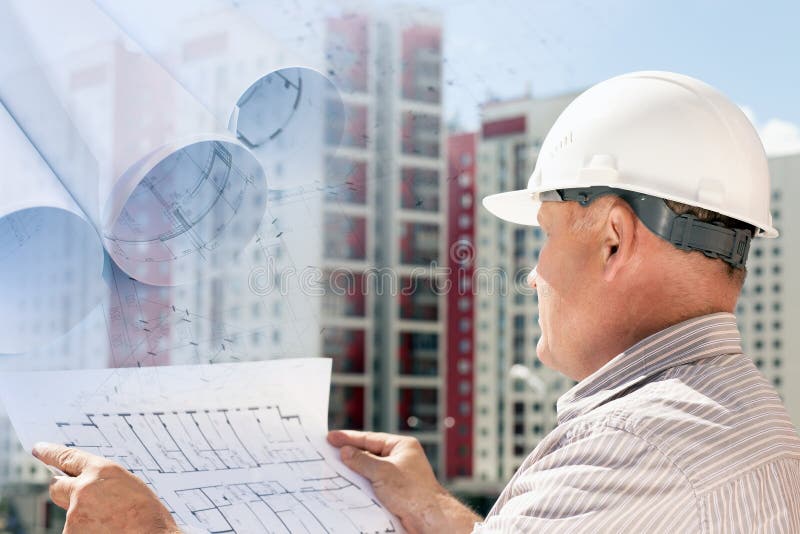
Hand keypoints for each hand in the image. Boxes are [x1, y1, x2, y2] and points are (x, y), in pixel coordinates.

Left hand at [32, 442, 179, 533]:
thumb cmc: (147, 514)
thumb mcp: (129, 485)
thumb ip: (103, 481)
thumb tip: (88, 483)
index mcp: (102, 471)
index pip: (67, 457)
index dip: (50, 453)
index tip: (39, 449)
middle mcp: (83, 489)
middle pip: (56, 487)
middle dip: (63, 490)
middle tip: (74, 496)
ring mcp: (74, 514)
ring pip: (70, 514)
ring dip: (82, 517)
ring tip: (110, 523)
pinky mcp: (70, 533)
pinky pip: (73, 530)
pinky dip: (85, 531)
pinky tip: (105, 531)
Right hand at [327, 430, 480, 533]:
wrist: (428, 518)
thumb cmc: (412, 492)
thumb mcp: (382, 472)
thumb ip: (361, 460)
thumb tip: (345, 452)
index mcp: (402, 446)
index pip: (371, 439)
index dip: (350, 438)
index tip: (332, 437)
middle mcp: (401, 458)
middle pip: (370, 453)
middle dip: (350, 454)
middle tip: (329, 452)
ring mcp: (398, 475)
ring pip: (370, 469)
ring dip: (355, 470)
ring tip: (334, 469)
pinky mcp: (396, 491)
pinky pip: (374, 483)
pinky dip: (362, 483)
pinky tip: (349, 485)